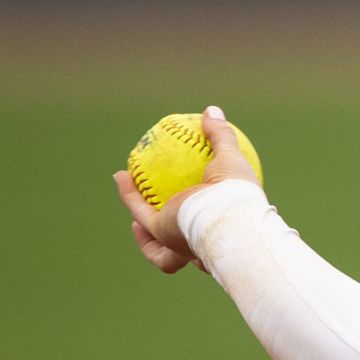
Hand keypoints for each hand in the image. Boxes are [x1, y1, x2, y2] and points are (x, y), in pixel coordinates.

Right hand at [112, 105, 262, 273]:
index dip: (206, 223)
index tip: (200, 200)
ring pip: (155, 241)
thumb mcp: (233, 158)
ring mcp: (178, 241)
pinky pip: (140, 211)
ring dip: (141, 223)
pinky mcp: (161, 231)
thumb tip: (211, 111)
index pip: (212, 231)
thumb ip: (221, 136)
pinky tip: (121, 176)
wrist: (227, 214)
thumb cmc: (238, 192)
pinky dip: (129, 196)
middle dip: (170, 238)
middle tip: (162, 206)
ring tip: (132, 194)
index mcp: (220, 231)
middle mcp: (199, 242)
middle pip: (183, 248)